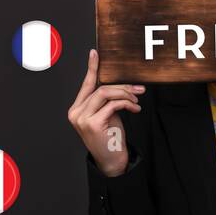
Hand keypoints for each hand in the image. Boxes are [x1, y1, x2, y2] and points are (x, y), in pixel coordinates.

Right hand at [67, 49, 143, 176]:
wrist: (112, 161)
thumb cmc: (111, 137)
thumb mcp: (109, 115)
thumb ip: (108, 100)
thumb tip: (122, 84)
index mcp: (78, 108)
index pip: (86, 84)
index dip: (92, 68)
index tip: (96, 54)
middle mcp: (75, 112)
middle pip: (100, 87)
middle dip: (123, 86)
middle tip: (139, 90)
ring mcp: (81, 118)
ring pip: (105, 93)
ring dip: (126, 94)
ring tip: (137, 102)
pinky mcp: (92, 124)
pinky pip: (113, 104)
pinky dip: (127, 104)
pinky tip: (135, 109)